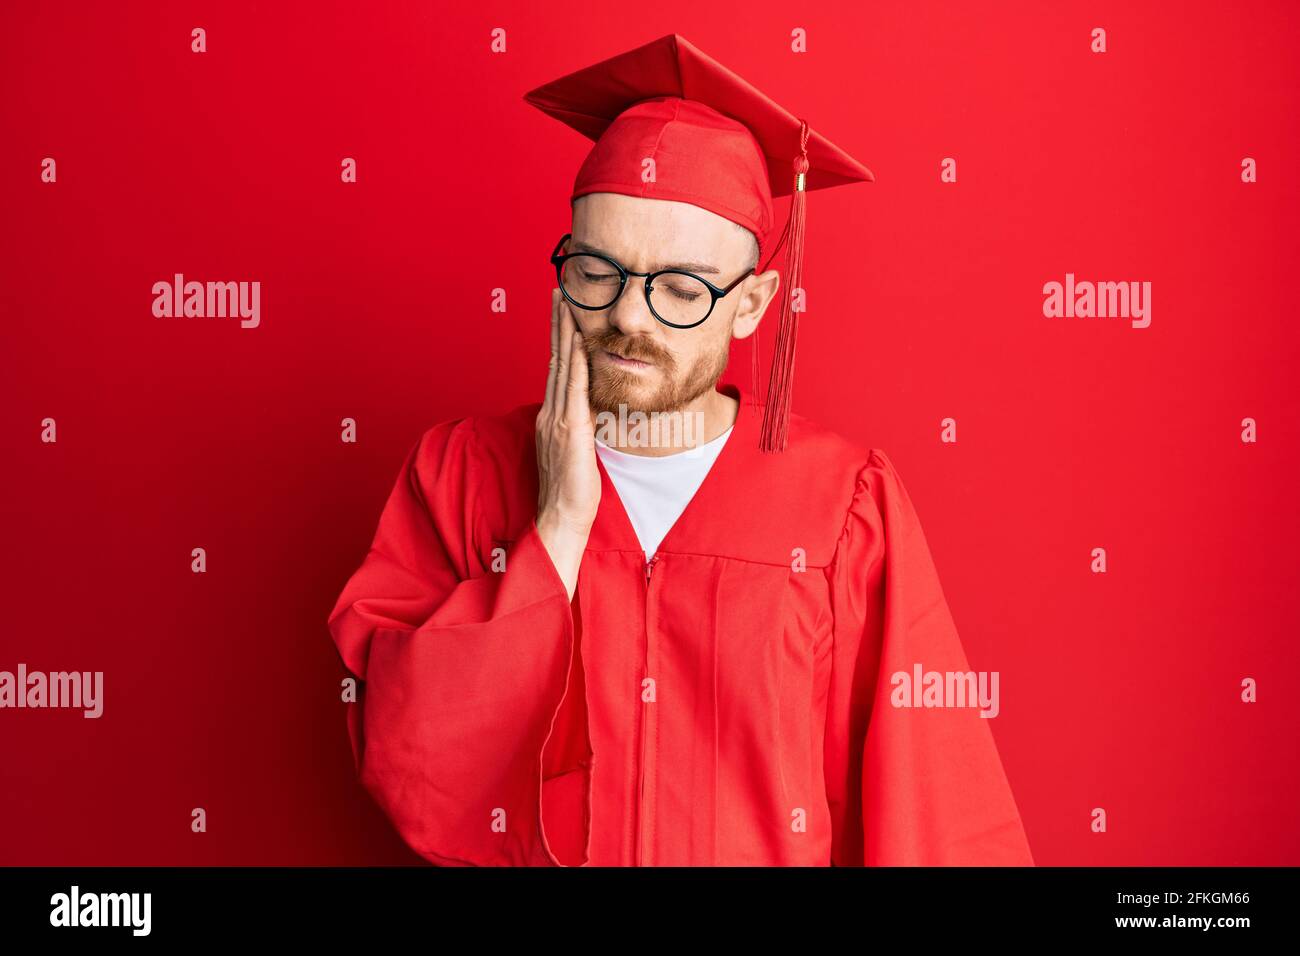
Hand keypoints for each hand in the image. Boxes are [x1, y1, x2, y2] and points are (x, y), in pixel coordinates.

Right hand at [535, 288, 599, 599]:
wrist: (560, 519)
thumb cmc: (572, 493)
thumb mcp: (577, 452)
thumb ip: (580, 429)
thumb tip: (591, 413)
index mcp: (553, 418)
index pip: (558, 370)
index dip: (560, 339)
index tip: (564, 312)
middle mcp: (551, 413)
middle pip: (556, 360)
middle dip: (558, 324)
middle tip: (560, 291)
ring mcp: (557, 420)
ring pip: (562, 367)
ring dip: (564, 333)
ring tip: (566, 304)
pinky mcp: (568, 430)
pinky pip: (573, 389)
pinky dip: (576, 363)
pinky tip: (580, 342)